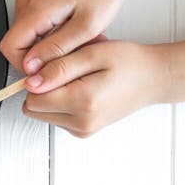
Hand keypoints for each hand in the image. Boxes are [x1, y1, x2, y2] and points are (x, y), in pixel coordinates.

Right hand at [0, 0, 134, 74]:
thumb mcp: (86, 27)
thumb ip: (56, 49)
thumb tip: (32, 67)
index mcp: (36, 8)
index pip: (9, 47)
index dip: (26, 65)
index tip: (49, 71)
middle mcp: (26, 2)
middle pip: (17, 44)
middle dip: (41, 57)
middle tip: (73, 54)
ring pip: (27, 38)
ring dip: (48, 47)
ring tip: (78, 42)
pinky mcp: (36, 0)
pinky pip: (33, 28)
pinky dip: (50, 36)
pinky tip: (73, 32)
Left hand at [21, 40, 167, 136]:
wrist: (154, 79)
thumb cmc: (128, 63)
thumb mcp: (92, 54)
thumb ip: (58, 68)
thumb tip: (30, 82)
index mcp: (83, 103)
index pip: (33, 99)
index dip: (36, 79)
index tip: (51, 65)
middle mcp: (82, 122)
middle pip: (34, 109)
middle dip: (42, 88)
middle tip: (65, 70)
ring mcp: (83, 130)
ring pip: (43, 113)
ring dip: (52, 95)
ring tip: (76, 77)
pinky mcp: (84, 131)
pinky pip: (56, 116)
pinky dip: (61, 102)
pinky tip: (80, 87)